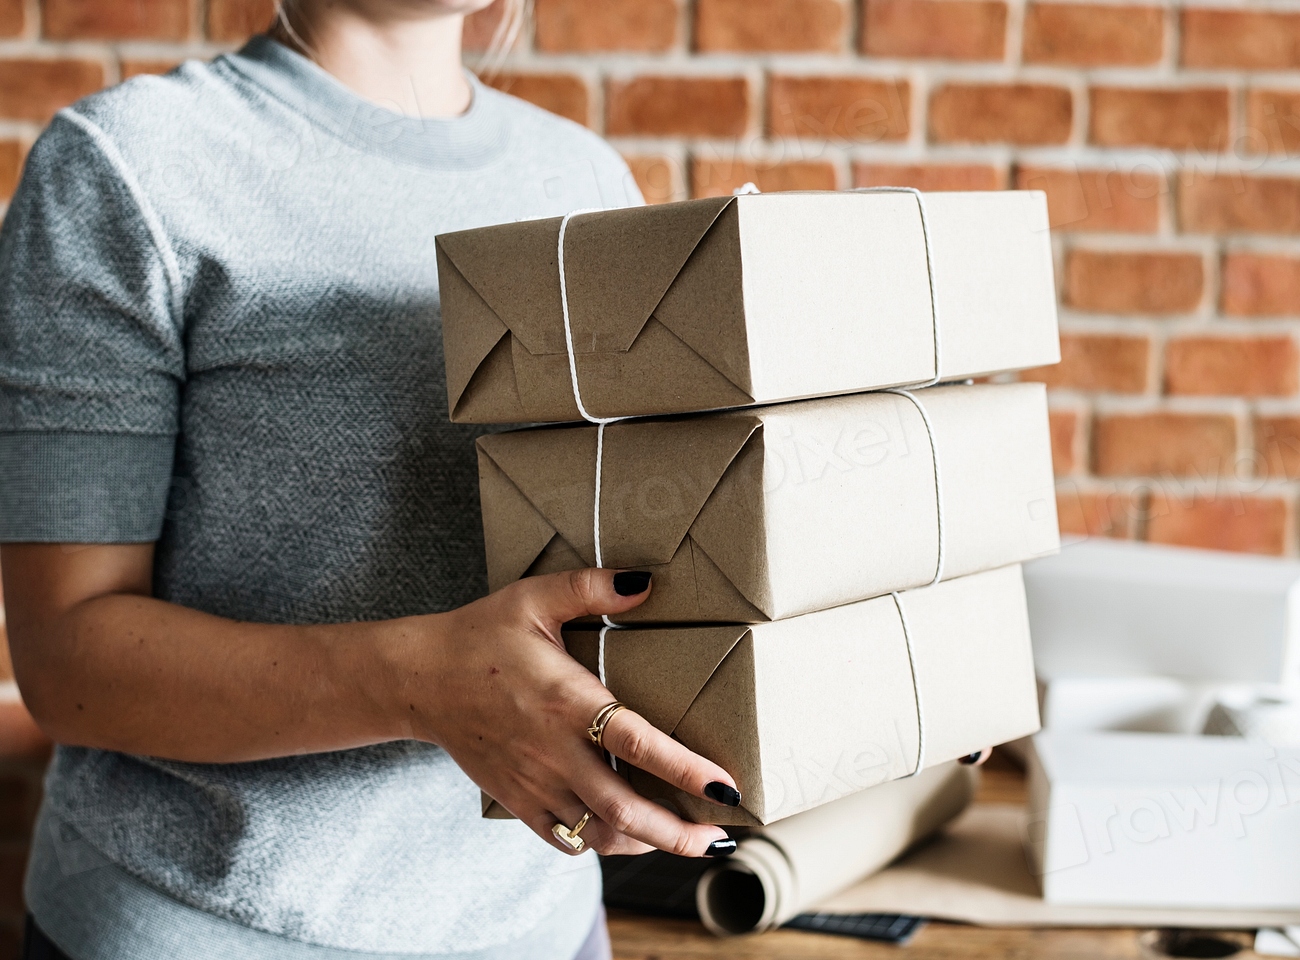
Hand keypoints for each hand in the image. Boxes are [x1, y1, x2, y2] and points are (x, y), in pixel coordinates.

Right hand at [397, 569, 740, 857]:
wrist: (418, 679)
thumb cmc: (480, 634)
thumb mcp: (534, 597)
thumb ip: (591, 588)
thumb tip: (647, 581)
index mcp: (566, 700)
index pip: (639, 744)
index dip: (687, 771)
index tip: (727, 787)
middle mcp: (554, 750)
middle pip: (625, 809)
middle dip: (678, 832)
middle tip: (720, 838)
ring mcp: (533, 782)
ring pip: (599, 834)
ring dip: (648, 845)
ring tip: (686, 842)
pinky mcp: (516, 800)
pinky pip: (565, 838)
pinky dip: (603, 845)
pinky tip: (630, 839)